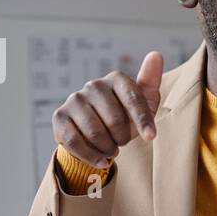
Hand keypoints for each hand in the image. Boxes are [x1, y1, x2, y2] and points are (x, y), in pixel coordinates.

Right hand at [52, 51, 163, 167]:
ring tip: (112, 148)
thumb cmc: (126, 115)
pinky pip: (75, 142)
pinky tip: (101, 160)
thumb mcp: (145, 101)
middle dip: (123, 138)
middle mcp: (94, 86)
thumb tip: (156, 55)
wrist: (99, 132)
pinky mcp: (60, 116)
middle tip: (123, 140)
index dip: (143, 121)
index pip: (133, 100)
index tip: (151, 137)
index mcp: (117, 79)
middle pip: (114, 121)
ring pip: (95, 133)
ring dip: (108, 148)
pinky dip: (91, 156)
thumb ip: (151, 81)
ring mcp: (75, 100)